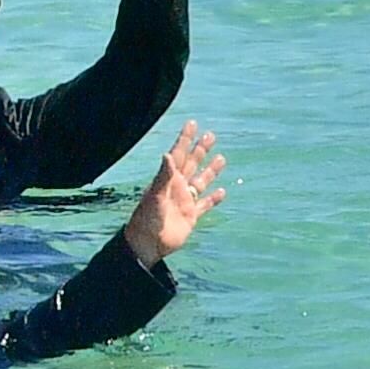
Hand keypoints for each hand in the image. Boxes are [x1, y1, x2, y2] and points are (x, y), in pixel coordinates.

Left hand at [124, 120, 226, 267]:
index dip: (185, 139)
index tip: (192, 124)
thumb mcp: (155, 196)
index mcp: (168, 180)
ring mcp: (184, 201)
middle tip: (211, 135)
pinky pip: (205, 204)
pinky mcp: (190, 216)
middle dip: (200, 150)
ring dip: (211, 170)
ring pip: (201, 182)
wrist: (147, 244)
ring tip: (221, 158)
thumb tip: (167, 154)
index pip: (178, 154)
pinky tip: (223, 191)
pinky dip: (214, 198)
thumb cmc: (147, 220)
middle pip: (191, 164)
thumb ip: (163, 176)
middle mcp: (177, 188)